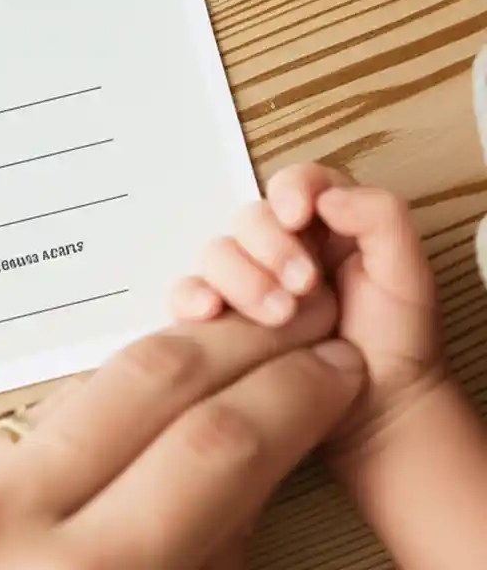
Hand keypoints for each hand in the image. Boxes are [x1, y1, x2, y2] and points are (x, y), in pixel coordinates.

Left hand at [0, 293, 363, 569]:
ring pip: (70, 402)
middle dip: (234, 344)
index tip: (327, 372)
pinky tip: (102, 452)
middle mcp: (0, 527)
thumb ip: (201, 561)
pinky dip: (68, 445)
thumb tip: (242, 477)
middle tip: (284, 331)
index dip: (291, 399)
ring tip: (211, 368)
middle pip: (144, 382)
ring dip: (153, 378)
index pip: (216, 447)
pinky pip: (6, 450)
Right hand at [169, 163, 442, 454]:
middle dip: (270, 246)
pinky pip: (186, 294)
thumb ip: (381, 217)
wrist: (378, 410)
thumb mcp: (408, 272)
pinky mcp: (219, 321)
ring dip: (240, 278)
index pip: (296, 183)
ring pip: (216, 253)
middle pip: (250, 218)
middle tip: (303, 285)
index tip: (299, 214)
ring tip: (278, 316)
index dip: (291, 189)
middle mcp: (279, 250)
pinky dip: (191, 297)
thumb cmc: (396, 344)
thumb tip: (327, 196)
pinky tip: (211, 311)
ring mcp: (245, 285)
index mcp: (325, 227)